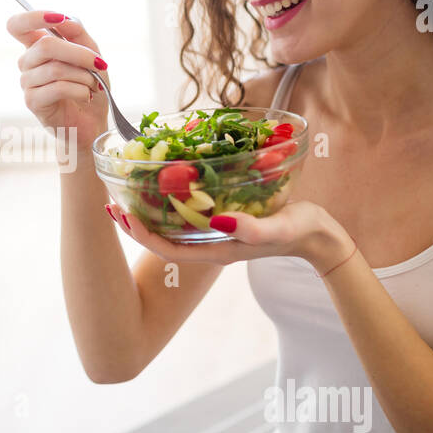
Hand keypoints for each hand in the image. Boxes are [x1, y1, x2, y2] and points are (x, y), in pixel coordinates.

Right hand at [6, 10, 109, 151]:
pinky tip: (86, 96)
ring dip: (83, 76)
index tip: (58, 17)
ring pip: (55, 68)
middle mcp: (27, 63)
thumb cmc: (89, 86)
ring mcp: (27, 83)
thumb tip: (63, 18)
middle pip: (44, 45)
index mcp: (37, 46)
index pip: (17, 25)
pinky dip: (80, 90)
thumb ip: (77, 32)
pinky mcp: (32, 102)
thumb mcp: (90, 53)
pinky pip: (57, 88)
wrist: (92, 121)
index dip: (33, 16)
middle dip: (79, 53)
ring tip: (94, 85)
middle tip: (99, 64)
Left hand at [106, 199, 354, 274]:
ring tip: (129, 190)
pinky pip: (191, 214)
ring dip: (151, 210)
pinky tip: (168, 182)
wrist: (320, 236)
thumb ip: (251, 228)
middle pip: (163, 237)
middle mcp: (211, 243)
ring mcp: (217, 233)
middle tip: (111, 200)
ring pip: (174, 225)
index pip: (167, 248)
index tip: (120, 215)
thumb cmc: (301, 231)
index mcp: (217, 250)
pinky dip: (174, 200)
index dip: (141, 235)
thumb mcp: (278, 228)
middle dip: (137, 222)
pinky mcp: (226, 220)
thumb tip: (218, 221)